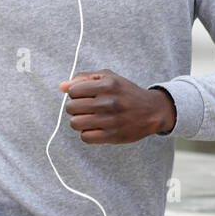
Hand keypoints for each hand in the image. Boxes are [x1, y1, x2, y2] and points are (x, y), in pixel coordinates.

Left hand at [59, 70, 174, 143]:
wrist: (152, 110)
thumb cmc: (127, 93)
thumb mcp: (109, 78)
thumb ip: (84, 78)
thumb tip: (62, 87)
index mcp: (108, 84)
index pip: (73, 91)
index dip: (76, 94)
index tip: (84, 96)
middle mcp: (109, 101)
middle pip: (71, 107)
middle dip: (76, 108)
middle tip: (86, 108)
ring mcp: (111, 120)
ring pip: (75, 123)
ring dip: (80, 121)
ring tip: (89, 119)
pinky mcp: (113, 135)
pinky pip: (85, 137)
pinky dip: (87, 133)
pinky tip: (96, 128)